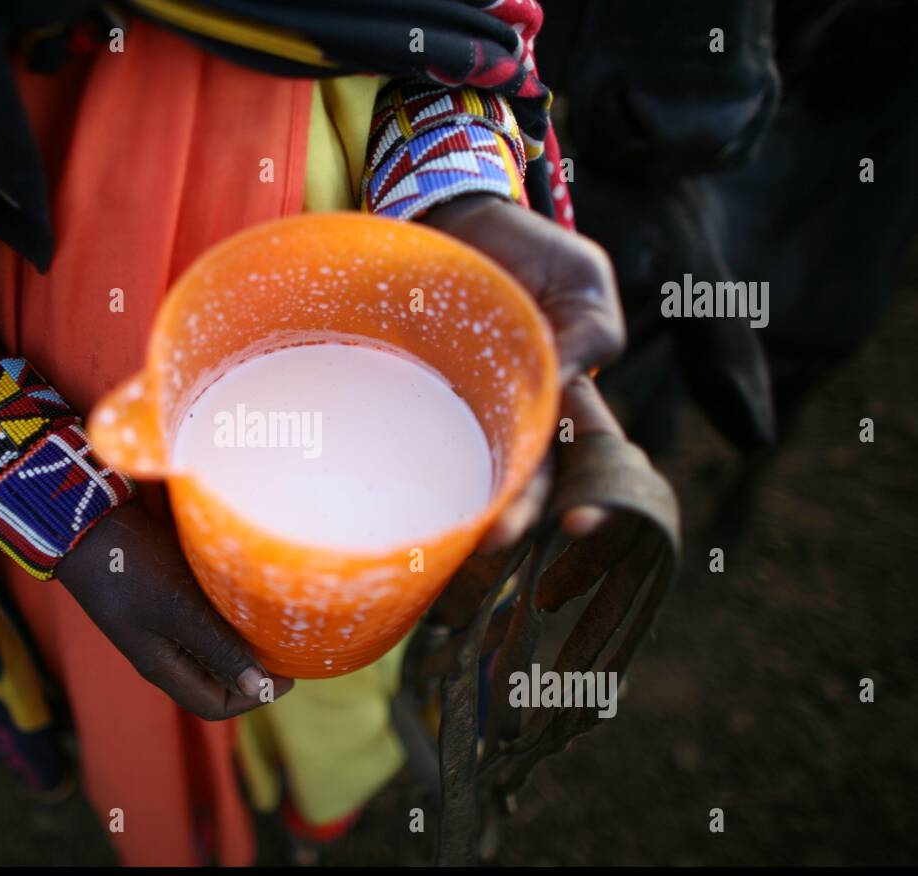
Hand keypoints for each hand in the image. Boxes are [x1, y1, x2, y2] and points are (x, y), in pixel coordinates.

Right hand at [57, 500, 293, 719]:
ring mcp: (163, 621)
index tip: (288, 673)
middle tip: (288, 642)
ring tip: (274, 619)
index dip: (253, 697)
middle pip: (217, 677)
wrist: (88, 520)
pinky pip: (206, 615)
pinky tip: (247, 592)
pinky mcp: (166, 593)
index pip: (214, 704)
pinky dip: (229, 611)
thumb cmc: (129, 567)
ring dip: (243, 637)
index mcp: (160, 665)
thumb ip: (217, 647)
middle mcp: (164, 650)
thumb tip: (260, 686)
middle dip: (253, 667)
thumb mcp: (178, 610)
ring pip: (214, 645)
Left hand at [421, 196, 627, 547]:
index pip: (590, 455)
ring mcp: (472, 403)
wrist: (459, 215)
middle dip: (517, 511)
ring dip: (468, 500)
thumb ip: (584, 332)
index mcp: (572, 391)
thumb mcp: (580, 276)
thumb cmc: (531, 249)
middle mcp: (522, 410)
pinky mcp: (424, 389)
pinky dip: (418, 458)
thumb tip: (567, 383)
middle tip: (495, 538)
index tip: (578, 523)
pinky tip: (405, 487)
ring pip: (477, 463)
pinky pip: (424, 428)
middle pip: (528, 476)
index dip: (594, 496)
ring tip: (452, 531)